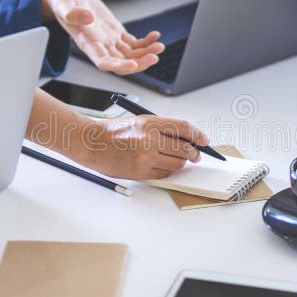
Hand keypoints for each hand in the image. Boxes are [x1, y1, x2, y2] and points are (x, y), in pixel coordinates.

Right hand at [42, 0, 163, 74]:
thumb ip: (71, 13)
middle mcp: (99, 46)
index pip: (102, 61)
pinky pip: (133, 43)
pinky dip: (145, 42)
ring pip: (130, 55)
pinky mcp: (116, 33)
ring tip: (159, 46)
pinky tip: (155, 36)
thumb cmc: (62, 1)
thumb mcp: (63, 3)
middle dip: (139, 63)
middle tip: (154, 56)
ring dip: (146, 53)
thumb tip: (87, 17)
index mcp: (86, 42)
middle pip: (121, 63)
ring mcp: (109, 41)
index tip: (132, 65)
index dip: (117, 66)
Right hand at [77, 115, 206, 179]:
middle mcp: (149, 139)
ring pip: (177, 164)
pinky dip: (167, 171)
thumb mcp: (139, 121)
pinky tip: (163, 166)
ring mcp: (145, 157)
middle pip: (185, 148)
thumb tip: (185, 138)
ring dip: (181, 163)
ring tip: (178, 160)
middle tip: (196, 155)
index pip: (184, 128)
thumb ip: (161, 128)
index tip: (204, 140)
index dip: (198, 135)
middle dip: (194, 153)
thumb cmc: (113, 132)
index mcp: (150, 123)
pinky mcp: (141, 172)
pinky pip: (164, 174)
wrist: (92, 144)